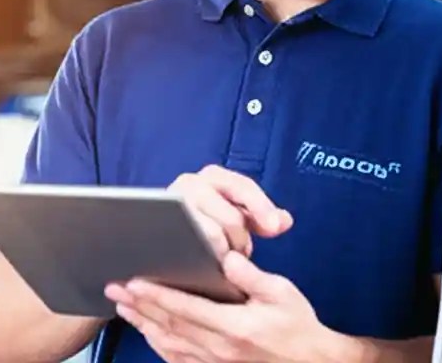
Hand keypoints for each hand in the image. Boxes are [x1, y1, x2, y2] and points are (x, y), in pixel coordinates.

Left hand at [106, 251, 331, 362]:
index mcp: (234, 326)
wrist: (311, 362)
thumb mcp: (281, 293)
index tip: (134, 281)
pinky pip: (178, 358)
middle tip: (114, 289)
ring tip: (123, 307)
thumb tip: (227, 258)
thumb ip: (251, 276)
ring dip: (142, 324)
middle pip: (168, 325)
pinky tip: (148, 332)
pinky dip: (158, 344)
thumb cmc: (297, 325)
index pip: (185, 308)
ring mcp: (215, 362)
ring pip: (168, 343)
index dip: (156, 295)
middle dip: (139, 306)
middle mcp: (219, 348)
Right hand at [169, 165, 292, 259]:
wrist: (160, 226)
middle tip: (241, 253)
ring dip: (222, 251)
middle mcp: (189, 183)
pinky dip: (201, 256)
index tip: (275, 229)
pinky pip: (186, 245)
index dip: (261, 207)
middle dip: (240, 238)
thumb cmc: (208, 219)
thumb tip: (284, 221)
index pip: (242, 187)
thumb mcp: (236, 212)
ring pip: (208, 234)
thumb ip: (260, 216)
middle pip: (228, 215)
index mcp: (212, 175)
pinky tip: (208, 265)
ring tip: (224, 260)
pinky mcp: (157, 226)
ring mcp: (170, 204)